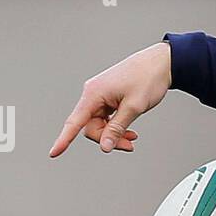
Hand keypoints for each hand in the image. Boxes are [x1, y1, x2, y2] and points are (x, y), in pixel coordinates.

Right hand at [49, 41, 170, 156]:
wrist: (161, 63)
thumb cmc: (147, 78)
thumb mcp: (133, 107)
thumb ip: (116, 129)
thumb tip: (104, 147)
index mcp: (94, 93)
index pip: (74, 122)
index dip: (63, 140)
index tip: (54, 152)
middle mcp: (93, 93)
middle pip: (91, 127)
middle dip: (107, 138)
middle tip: (128, 144)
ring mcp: (100, 95)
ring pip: (99, 124)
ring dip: (114, 134)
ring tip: (132, 137)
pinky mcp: (107, 96)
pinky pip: (106, 117)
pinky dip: (116, 126)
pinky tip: (129, 130)